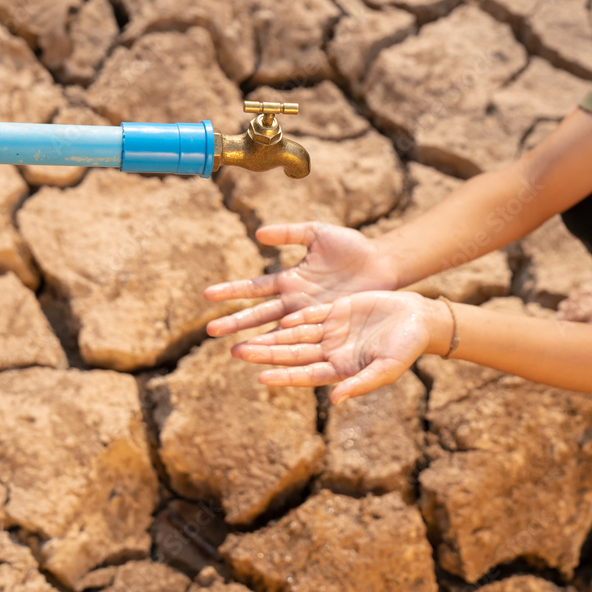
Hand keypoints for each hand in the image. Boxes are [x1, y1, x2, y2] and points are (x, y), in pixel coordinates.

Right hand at [204, 223, 398, 336]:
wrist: (383, 264)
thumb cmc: (352, 248)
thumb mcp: (318, 234)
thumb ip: (290, 233)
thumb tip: (258, 234)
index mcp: (290, 279)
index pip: (254, 287)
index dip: (231, 291)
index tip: (207, 295)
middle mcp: (295, 301)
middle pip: (259, 314)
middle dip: (236, 322)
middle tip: (210, 332)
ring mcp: (310, 316)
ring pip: (276, 331)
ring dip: (256, 341)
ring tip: (234, 352)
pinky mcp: (327, 325)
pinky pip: (303, 339)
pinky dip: (286, 348)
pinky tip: (270, 358)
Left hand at [230, 291, 447, 402]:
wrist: (420, 318)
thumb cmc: (407, 348)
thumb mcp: (387, 368)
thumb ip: (361, 383)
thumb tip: (336, 401)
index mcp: (341, 368)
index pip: (306, 374)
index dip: (284, 376)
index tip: (261, 378)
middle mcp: (332, 351)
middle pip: (293, 353)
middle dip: (266, 353)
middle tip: (238, 353)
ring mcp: (333, 330)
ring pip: (295, 333)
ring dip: (271, 336)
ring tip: (244, 337)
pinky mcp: (337, 310)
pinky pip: (310, 314)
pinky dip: (293, 316)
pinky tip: (275, 318)